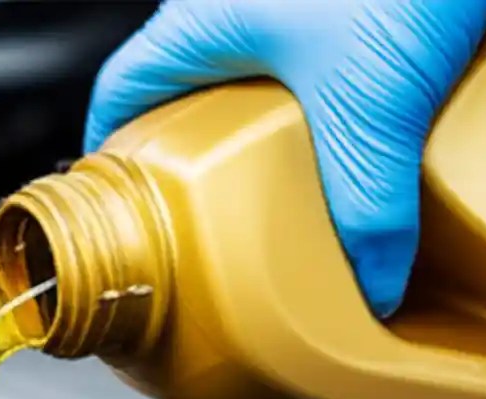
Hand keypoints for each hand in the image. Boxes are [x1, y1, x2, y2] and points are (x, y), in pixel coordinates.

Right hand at [84, 0, 485, 316]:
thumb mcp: (372, 104)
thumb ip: (367, 205)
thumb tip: (371, 283)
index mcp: (204, 20)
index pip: (123, 91)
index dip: (113, 152)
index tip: (119, 207)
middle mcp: (242, 6)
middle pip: (192, 93)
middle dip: (199, 159)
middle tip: (214, 220)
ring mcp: (300, 7)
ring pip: (262, 84)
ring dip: (273, 140)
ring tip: (294, 196)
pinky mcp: (357, 9)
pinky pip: (325, 71)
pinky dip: (334, 114)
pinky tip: (365, 148)